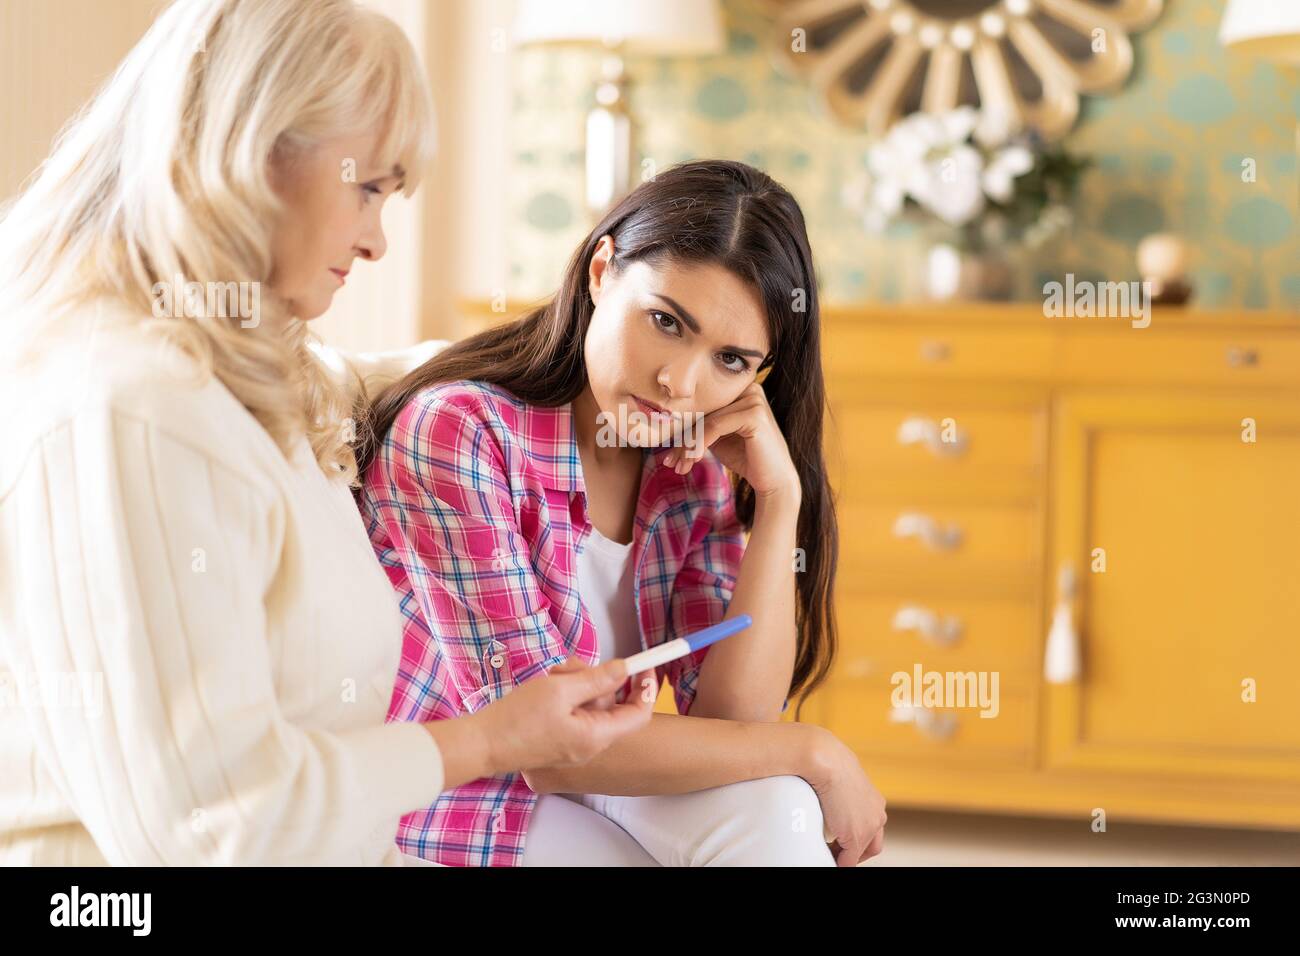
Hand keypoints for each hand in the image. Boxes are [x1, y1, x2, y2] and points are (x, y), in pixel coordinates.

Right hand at [474, 657, 654, 773]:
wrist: (481, 744)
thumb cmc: (517, 719)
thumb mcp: (560, 689)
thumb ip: (597, 679)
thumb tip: (625, 669)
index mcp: (596, 736)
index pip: (639, 714)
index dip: (645, 687)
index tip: (645, 664)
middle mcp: (590, 745)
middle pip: (612, 704)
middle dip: (596, 679)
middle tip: (570, 668)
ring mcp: (575, 744)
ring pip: (591, 704)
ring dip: (576, 683)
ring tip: (552, 676)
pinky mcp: (560, 739)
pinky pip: (576, 712)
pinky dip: (566, 694)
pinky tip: (546, 687)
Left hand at [662, 383, 798, 500]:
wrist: (773, 481)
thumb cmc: (745, 457)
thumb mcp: (717, 437)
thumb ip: (700, 424)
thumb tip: (665, 420)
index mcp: (739, 389)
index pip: (702, 405)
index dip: (682, 428)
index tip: (668, 453)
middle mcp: (748, 388)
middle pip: (703, 410)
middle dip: (683, 438)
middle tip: (669, 461)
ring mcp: (753, 399)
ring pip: (706, 420)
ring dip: (688, 445)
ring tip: (679, 466)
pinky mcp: (754, 413)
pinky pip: (716, 426)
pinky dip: (700, 443)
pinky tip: (693, 460)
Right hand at [804, 727, 887, 866]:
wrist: (825, 760)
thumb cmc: (826, 761)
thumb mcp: (837, 778)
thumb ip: (838, 791)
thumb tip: (828, 796)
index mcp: (873, 799)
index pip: (871, 827)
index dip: (856, 837)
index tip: (841, 841)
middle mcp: (877, 813)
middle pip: (873, 844)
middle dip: (856, 852)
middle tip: (839, 853)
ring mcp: (870, 825)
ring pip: (861, 852)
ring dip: (846, 857)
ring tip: (831, 857)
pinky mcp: (856, 836)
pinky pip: (847, 860)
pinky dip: (838, 862)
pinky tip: (826, 857)